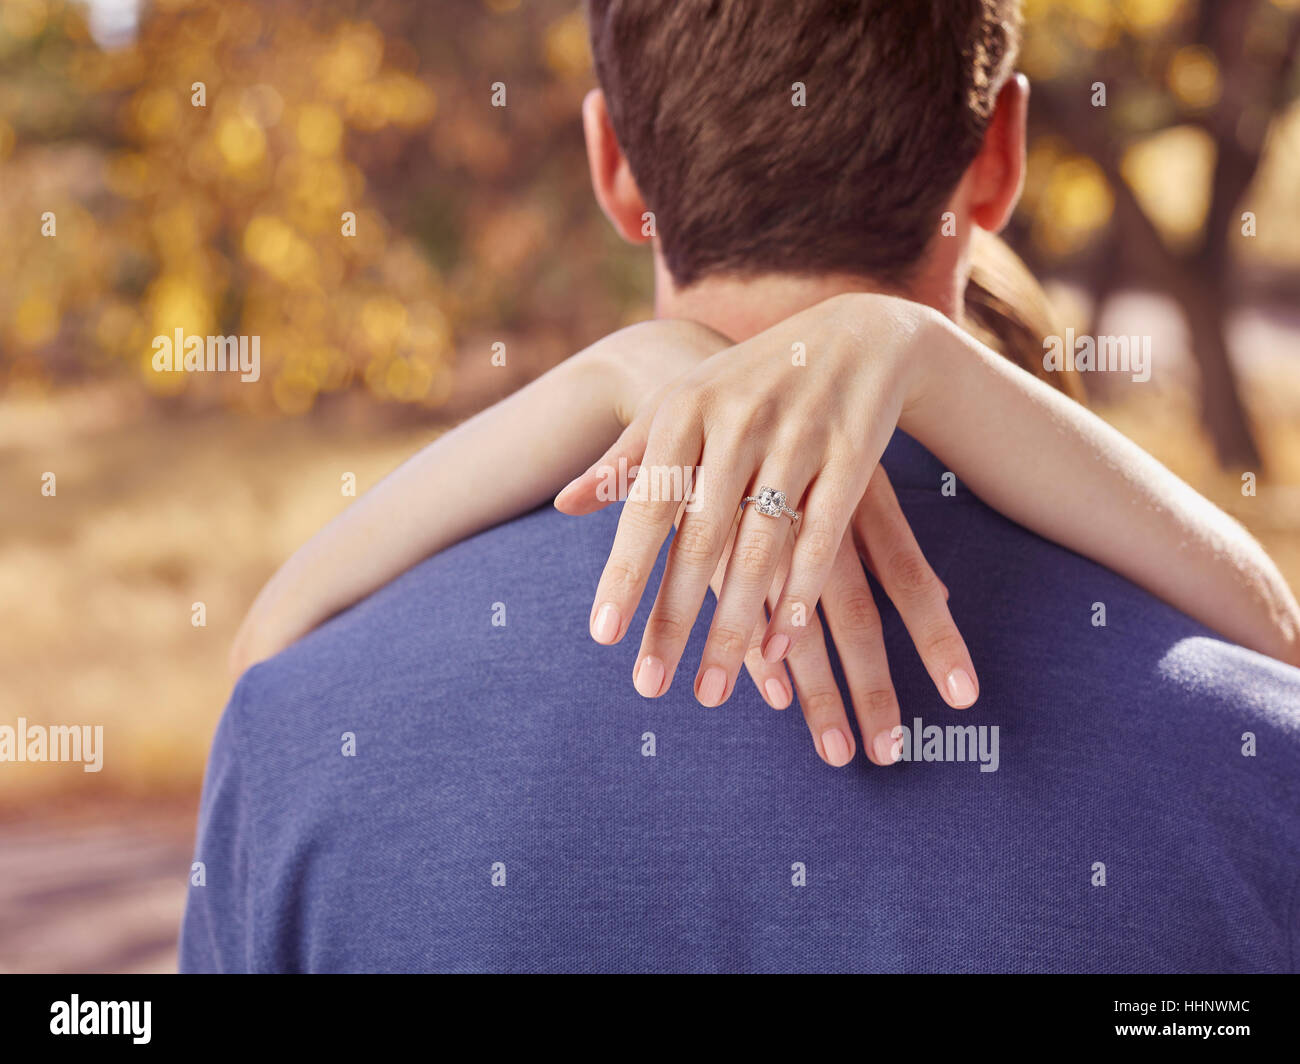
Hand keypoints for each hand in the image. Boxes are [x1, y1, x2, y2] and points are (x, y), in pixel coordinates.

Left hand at [556, 293, 978, 764]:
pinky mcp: (853, 457)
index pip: (648, 505)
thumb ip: (627, 457)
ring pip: (759, 550)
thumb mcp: (683, 404)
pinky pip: (822, 539)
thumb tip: (563, 504)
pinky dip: (800, 594)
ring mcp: (798, 439)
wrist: (857, 335)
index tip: (604, 638)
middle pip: (701, 540)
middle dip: (675, 619)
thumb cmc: (748, 383)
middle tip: (649, 687)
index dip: (626, 572)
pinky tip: (779, 647)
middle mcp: (738, 423)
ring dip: (735, 627)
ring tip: (710, 691)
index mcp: (685, 410)